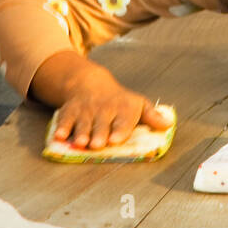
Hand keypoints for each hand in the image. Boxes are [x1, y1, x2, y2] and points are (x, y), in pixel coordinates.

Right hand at [47, 57, 171, 149]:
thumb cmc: (119, 101)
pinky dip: (62, 128)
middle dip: (99, 134)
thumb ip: (152, 116)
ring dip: (81, 133)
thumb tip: (168, 124)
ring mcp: (86, 110)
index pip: (123, 120)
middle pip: (102, 124)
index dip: (120, 129)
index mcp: (123, 108)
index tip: (116, 139)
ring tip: (80, 143)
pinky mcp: (70, 111)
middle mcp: (104, 109)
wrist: (90, 84)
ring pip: (83, 123)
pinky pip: (65, 119)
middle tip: (98, 144)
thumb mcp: (138, 104)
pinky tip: (59, 137)